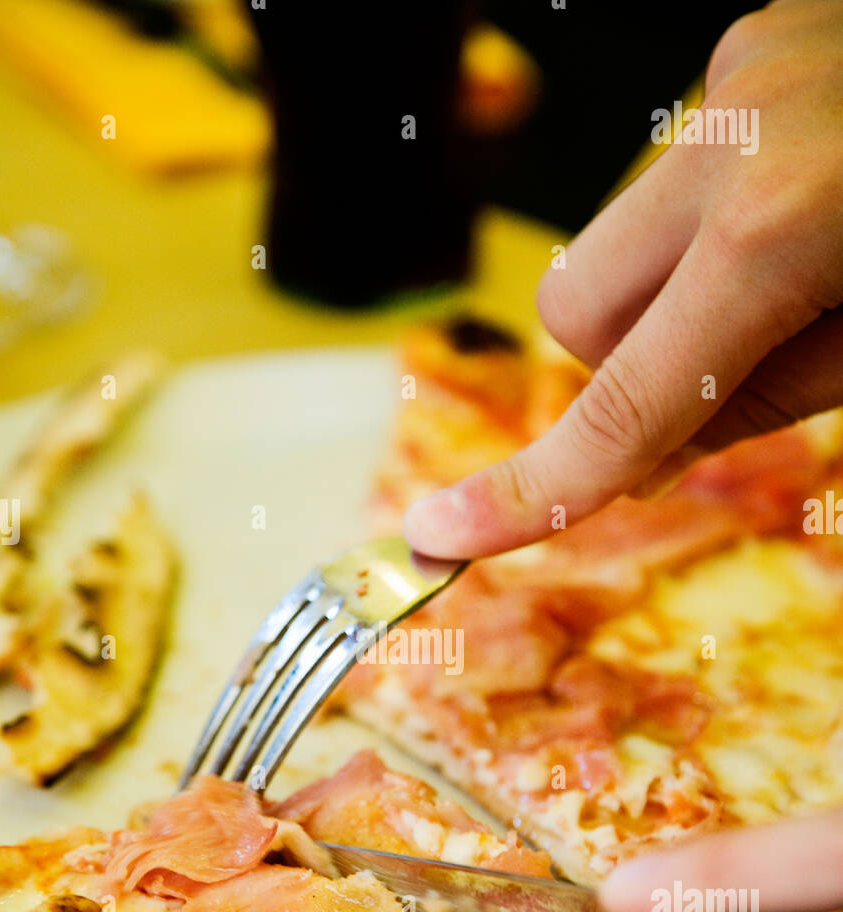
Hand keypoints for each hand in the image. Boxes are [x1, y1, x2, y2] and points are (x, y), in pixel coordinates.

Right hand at [405, 0, 842, 558]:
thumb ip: (748, 404)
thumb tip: (640, 444)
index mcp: (784, 231)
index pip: (618, 406)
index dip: (530, 491)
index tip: (440, 536)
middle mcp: (734, 138)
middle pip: (572, 309)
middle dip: (627, 362)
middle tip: (739, 358)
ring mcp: (734, 76)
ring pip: (610, 244)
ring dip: (668, 291)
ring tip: (792, 270)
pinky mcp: (745, 46)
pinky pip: (665, 180)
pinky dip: (703, 228)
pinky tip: (797, 209)